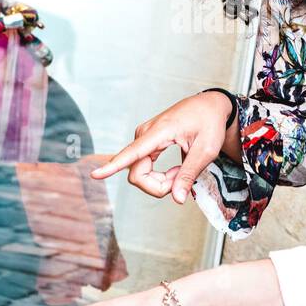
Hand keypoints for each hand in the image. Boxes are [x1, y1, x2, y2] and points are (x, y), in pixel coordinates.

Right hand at [89, 92, 234, 203]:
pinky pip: (143, 168)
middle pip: (137, 174)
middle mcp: (145, 134)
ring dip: (161, 181)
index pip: (132, 153)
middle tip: (184, 179)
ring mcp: (143, 138)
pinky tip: (176, 169)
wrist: (209, 106)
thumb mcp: (206, 150)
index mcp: (159, 132)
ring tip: (182, 170)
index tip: (95, 175)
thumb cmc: (210, 123)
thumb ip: (190, 174)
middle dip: (159, 186)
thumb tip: (177, 199)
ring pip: (140, 174)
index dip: (112, 167)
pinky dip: (159, 176)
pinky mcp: (145, 143)